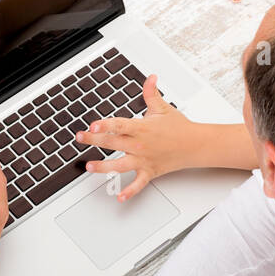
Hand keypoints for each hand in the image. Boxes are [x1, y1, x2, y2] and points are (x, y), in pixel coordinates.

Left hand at [76, 74, 193, 200]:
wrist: (195, 145)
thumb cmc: (178, 127)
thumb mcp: (162, 108)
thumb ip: (151, 93)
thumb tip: (150, 78)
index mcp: (141, 128)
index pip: (119, 125)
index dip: (105, 125)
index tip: (92, 126)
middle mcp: (140, 145)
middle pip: (113, 143)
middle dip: (94, 141)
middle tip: (80, 138)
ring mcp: (144, 160)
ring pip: (120, 165)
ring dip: (103, 167)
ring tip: (89, 166)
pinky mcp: (149, 171)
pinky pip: (138, 184)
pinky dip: (130, 191)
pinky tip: (119, 197)